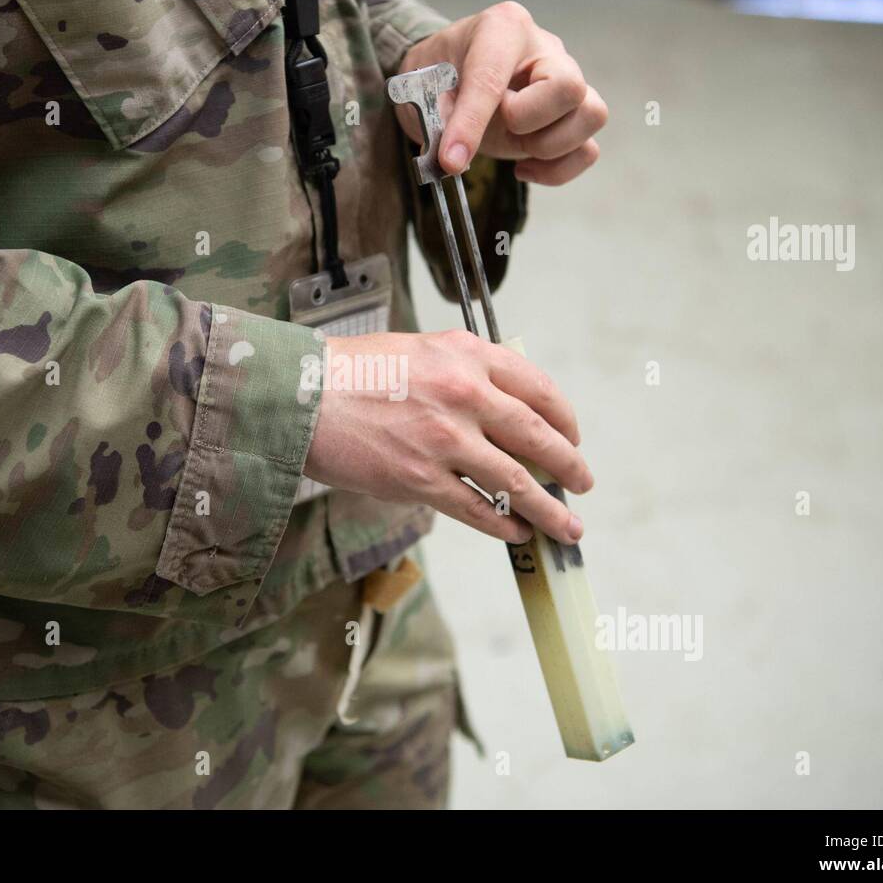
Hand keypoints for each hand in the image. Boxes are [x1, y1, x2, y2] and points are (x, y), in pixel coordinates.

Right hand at [303, 331, 591, 544]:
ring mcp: (446, 441)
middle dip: (569, 467)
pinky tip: (518, 533)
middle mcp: (465, 394)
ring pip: (517, 483)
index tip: (573, 435)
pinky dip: (505, 525)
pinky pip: (479, 509)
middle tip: (582, 482)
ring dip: (551, 510)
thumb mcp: (418, 349)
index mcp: (467, 355)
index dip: (565, 418)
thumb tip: (501, 407)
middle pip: (538, 438)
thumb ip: (463, 371)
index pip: (539, 388)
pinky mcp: (421, 480)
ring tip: (568, 526)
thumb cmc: (351, 371)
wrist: (299, 397)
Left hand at [397, 1, 606, 184]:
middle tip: (502, 126)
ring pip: (592, 115)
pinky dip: (558, 169)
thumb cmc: (441, 73)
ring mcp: (565, 80)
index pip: (494, 77)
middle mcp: (545, 49)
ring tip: (513, 145)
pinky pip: (587, 149)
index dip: (472, 122)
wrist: (449, 75)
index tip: (452, 158)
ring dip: (549, 146)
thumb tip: (456, 161)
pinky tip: (524, 166)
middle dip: (530, 121)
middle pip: (570, 87)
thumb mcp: (425, 88)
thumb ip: (441, 118)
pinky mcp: (570, 115)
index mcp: (503, 28)